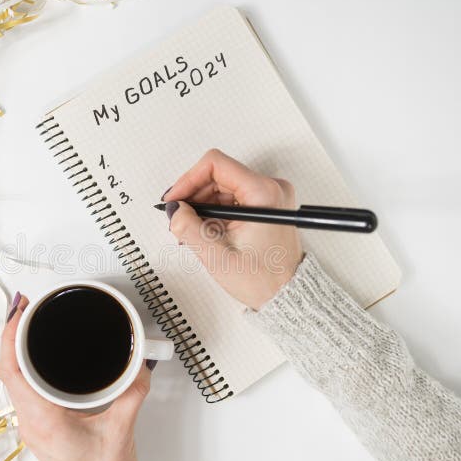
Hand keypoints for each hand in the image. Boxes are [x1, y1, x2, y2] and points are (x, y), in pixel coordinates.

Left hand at [0, 294, 150, 460]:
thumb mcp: (121, 429)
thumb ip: (132, 392)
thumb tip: (138, 364)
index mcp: (44, 420)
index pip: (13, 372)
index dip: (10, 338)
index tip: (19, 313)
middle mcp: (31, 421)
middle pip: (8, 371)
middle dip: (12, 335)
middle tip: (24, 308)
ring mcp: (32, 425)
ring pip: (13, 380)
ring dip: (16, 351)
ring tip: (27, 325)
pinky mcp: (39, 426)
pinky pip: (24, 390)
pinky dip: (25, 367)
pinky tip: (35, 357)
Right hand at [163, 149, 303, 309]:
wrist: (287, 295)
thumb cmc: (263, 279)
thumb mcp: (216, 254)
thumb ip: (188, 227)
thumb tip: (174, 209)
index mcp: (263, 194)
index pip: (216, 164)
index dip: (188, 179)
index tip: (175, 198)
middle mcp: (271, 188)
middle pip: (218, 175)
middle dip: (193, 195)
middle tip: (178, 217)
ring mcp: (270, 196)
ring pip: (223, 186)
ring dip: (202, 205)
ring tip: (191, 229)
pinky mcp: (266, 205)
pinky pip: (232, 197)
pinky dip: (214, 211)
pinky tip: (205, 229)